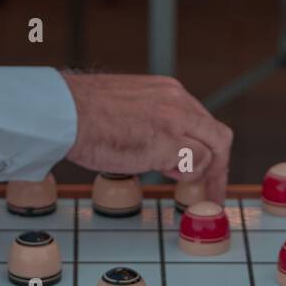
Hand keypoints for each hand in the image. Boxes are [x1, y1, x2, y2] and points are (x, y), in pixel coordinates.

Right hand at [62, 73, 232, 202]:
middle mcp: (177, 101)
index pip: (202, 121)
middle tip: (213, 193)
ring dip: (195, 172)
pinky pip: (196, 164)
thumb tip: (155, 145)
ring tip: (166, 173)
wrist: (65, 112)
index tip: (206, 169)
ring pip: (212, 151)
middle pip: (218, 136)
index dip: (208, 149)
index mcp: (168, 92)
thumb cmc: (83, 115)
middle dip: (219, 168)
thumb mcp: (128, 107)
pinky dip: (187, 175)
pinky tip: (162, 172)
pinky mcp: (167, 142)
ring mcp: (174, 121)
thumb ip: (150, 121)